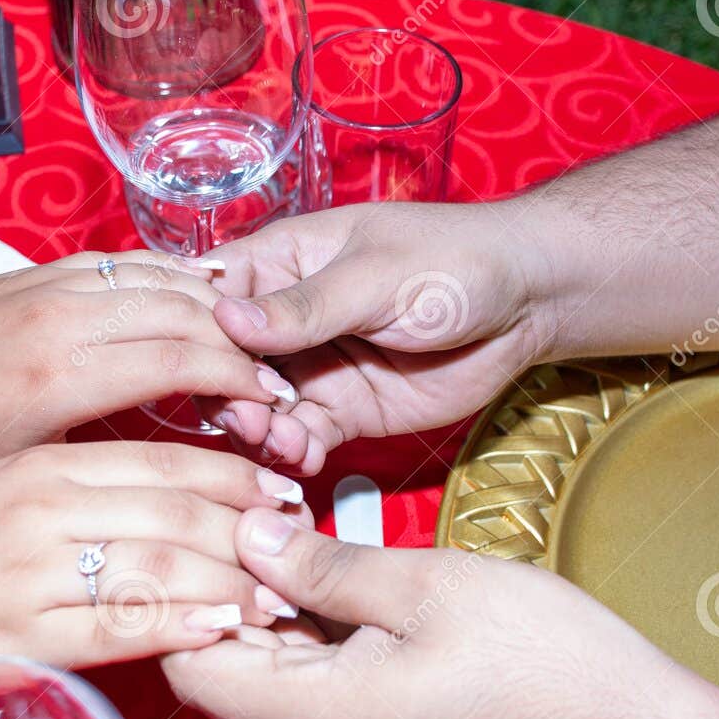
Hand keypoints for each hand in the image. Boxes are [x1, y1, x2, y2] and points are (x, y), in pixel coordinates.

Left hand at [0, 251, 292, 476]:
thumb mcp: (21, 465)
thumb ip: (100, 458)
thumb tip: (175, 476)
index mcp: (60, 375)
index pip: (181, 360)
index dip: (238, 378)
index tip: (271, 400)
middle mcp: (65, 319)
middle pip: (185, 313)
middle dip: (241, 343)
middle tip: (273, 374)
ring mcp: (56, 284)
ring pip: (163, 279)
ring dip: (216, 305)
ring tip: (253, 336)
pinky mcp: (48, 268)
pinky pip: (130, 261)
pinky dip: (176, 274)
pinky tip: (206, 289)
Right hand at [0, 442, 312, 698]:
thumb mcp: (4, 486)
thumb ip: (84, 482)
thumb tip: (172, 496)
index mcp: (44, 463)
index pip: (166, 459)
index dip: (236, 474)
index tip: (280, 491)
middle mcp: (42, 507)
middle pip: (179, 509)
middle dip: (252, 528)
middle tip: (297, 544)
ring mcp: (31, 572)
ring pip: (162, 567)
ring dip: (234, 582)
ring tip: (278, 596)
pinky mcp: (20, 636)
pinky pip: (121, 629)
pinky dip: (181, 628)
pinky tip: (222, 628)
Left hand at [161, 508, 717, 718]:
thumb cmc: (546, 663)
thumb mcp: (429, 586)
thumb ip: (326, 564)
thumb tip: (249, 535)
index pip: (193, 669)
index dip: (187, 595)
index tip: (207, 526)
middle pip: (227, 674)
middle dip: (227, 591)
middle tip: (252, 510)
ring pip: (273, 677)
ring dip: (273, 608)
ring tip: (293, 531)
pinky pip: (318, 689)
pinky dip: (312, 633)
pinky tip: (335, 575)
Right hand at [202, 202, 557, 472]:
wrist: (526, 303)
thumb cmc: (453, 261)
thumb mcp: (374, 277)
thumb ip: (304, 307)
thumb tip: (226, 319)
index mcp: (279, 263)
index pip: (208, 294)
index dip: (192, 330)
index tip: (194, 361)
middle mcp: (284, 320)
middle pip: (223, 362)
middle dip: (225, 391)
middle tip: (247, 414)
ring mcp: (312, 369)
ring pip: (257, 408)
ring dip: (256, 429)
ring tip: (276, 439)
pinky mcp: (343, 411)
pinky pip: (301, 438)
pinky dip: (293, 453)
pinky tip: (301, 457)